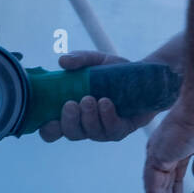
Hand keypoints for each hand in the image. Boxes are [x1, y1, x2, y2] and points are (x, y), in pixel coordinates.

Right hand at [37, 51, 160, 142]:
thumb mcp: (97, 60)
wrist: (146, 76)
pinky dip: (107, 116)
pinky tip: (106, 102)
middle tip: (72, 104)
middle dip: (69, 121)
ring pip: (91, 133)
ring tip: (90, 98)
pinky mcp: (122, 129)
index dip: (48, 129)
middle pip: (71, 133)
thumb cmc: (115, 72)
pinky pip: (112, 130)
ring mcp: (104, 130)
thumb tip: (62, 61)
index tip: (48, 119)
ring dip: (88, 117)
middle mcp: (86, 124)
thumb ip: (79, 59)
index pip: (53, 130)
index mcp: (73, 112)